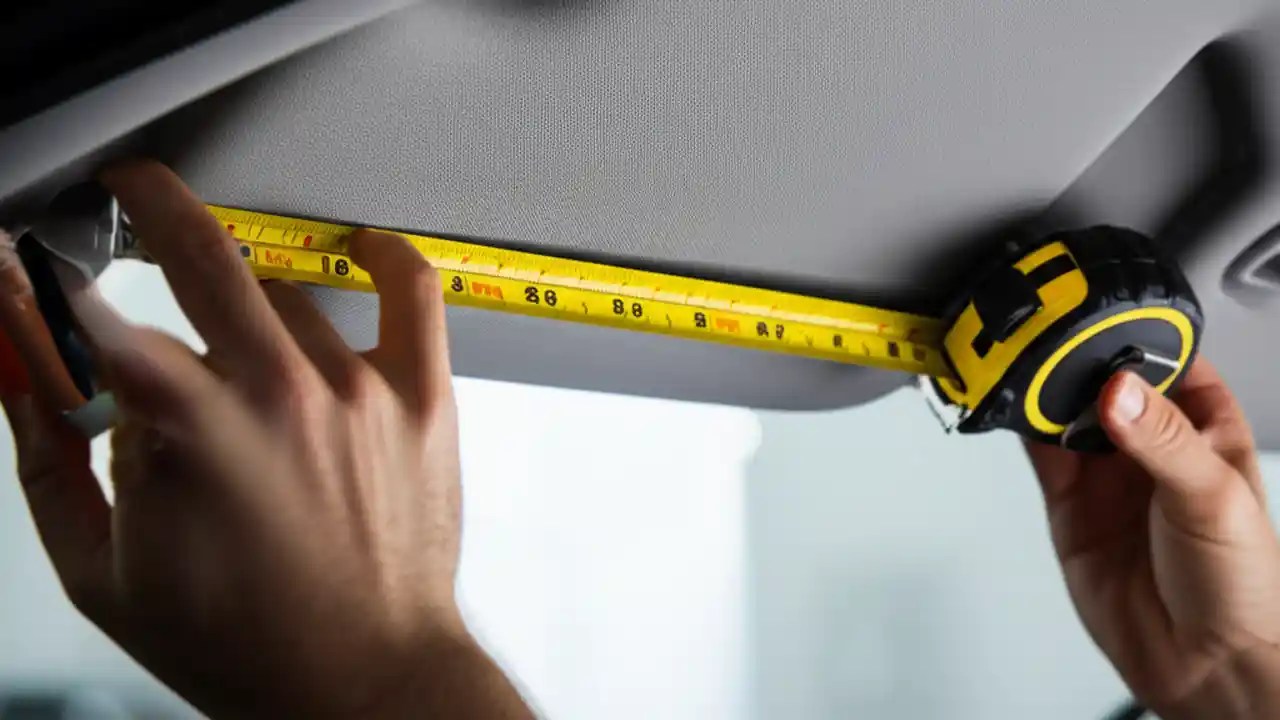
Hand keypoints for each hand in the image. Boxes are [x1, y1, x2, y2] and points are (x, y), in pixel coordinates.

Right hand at [1, 161, 532, 717]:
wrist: (362, 682)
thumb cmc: (243, 642)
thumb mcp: (104, 569)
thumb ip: (50, 459)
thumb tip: (23, 375)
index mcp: (189, 429)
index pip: (92, 317)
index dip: (44, 282)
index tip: (25, 258)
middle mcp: (277, 392)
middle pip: (201, 251)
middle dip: (151, 202)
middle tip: (129, 192)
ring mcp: (356, 390)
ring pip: (286, 295)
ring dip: (250, 312)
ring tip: (243, 368)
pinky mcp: (419, 400)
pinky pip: (412, 295)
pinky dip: (387, 259)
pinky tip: (365, 248)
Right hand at [1028, 360, 1279, 718]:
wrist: (1204, 665)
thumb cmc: (1242, 586)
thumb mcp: (1212, 497)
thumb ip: (1163, 440)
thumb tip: (1119, 391)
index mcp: (1204, 422)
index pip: (1164, 357)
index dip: (1132, 334)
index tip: (1098, 317)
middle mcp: (1153, 440)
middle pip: (1103, 378)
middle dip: (1075, 357)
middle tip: (1048, 342)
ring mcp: (1108, 470)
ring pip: (1065, 409)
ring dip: (1042, 388)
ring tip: (1023, 369)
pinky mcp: (1070, 501)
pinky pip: (1039, 452)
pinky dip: (1019, 427)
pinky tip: (1011, 407)